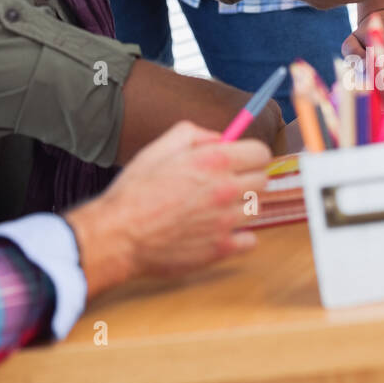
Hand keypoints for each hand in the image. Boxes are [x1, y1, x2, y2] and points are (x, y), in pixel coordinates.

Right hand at [65, 120, 270, 295]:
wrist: (119, 234)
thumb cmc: (135, 190)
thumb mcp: (159, 147)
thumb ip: (194, 134)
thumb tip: (220, 138)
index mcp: (212, 161)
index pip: (261, 153)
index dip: (250, 154)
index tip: (241, 160)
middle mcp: (225, 190)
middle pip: (263, 181)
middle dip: (247, 178)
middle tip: (225, 183)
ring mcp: (226, 222)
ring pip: (256, 209)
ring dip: (241, 206)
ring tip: (215, 208)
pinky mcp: (222, 249)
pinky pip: (250, 239)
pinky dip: (239, 236)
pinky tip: (218, 230)